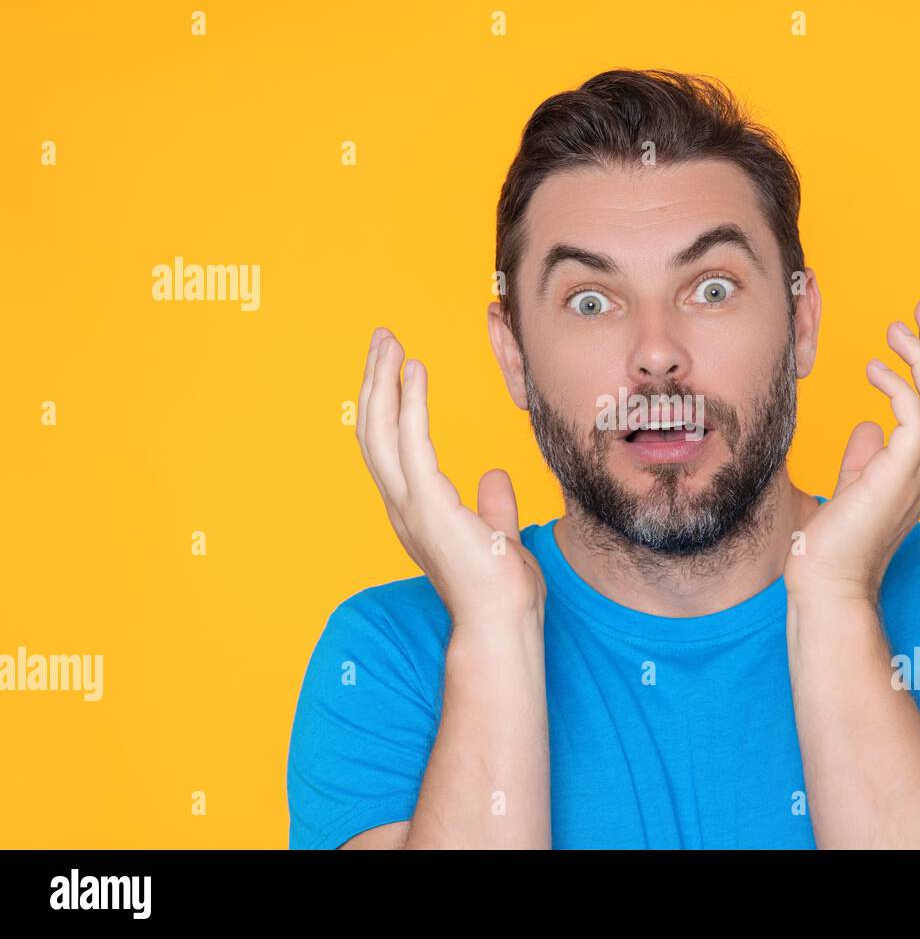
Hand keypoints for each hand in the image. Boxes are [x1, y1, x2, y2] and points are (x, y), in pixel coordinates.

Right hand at [356, 327, 545, 632]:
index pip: (389, 447)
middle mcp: (401, 507)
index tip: (396, 366)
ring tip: (389, 343)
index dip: (387, 405)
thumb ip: (492, 504)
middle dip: (375, 382)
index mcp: (414, 512)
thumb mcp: (498, 535)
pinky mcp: (427, 506)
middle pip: (373, 431)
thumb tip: (495, 477)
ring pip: (380, 431)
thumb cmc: (500, 591)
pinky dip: (410, 403)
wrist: (502, 624)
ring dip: (382, 382)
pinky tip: (416, 371)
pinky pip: (411, 443)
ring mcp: (409, 507)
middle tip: (382, 339)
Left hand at [785, 296, 919, 602]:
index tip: (914, 327)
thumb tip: (869, 426)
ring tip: (897, 327)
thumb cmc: (833, 546)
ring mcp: (916, 475)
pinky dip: (900, 387)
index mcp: (916, 469)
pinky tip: (874, 368)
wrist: (825, 587)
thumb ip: (864, 459)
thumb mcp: (852, 489)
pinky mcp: (899, 479)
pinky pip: (915, 420)